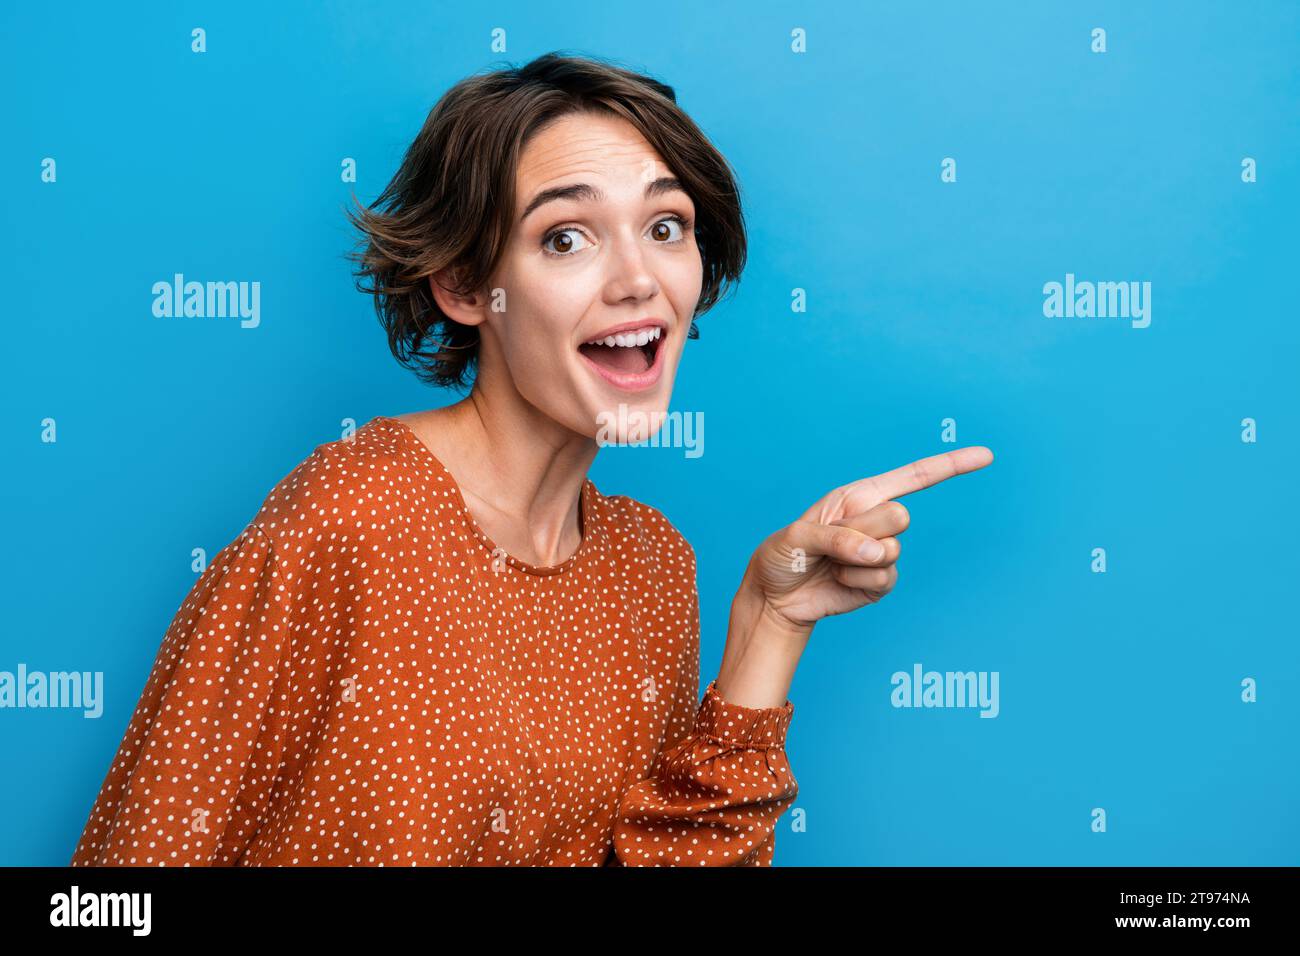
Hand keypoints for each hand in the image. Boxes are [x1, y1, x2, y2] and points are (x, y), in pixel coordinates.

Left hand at [739, 446, 993, 632]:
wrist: (777, 596)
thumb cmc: (783, 555)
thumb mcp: (799, 537)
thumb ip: (838, 538)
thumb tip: (880, 553)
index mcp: (859, 496)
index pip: (913, 477)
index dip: (951, 466)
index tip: (986, 456)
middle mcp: (875, 520)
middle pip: (899, 517)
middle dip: (863, 531)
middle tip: (831, 543)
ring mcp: (881, 552)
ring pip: (892, 551)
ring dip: (855, 560)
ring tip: (830, 562)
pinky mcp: (880, 582)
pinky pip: (885, 579)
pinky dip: (856, 582)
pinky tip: (838, 581)